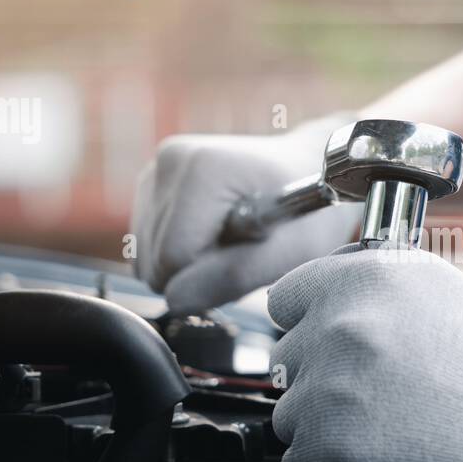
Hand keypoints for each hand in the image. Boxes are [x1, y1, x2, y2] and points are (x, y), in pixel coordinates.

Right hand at [131, 114, 359, 312]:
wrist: (313, 173)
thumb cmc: (310, 212)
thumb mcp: (292, 251)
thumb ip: (234, 276)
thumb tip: (175, 300)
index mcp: (202, 169)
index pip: (174, 258)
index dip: (213, 275)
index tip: (253, 253)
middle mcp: (171, 161)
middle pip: (157, 260)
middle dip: (201, 270)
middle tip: (248, 248)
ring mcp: (157, 170)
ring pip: (149, 258)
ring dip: (192, 263)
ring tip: (236, 240)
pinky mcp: (152, 183)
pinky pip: (149, 247)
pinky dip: (181, 252)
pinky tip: (217, 234)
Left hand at [267, 245, 462, 461]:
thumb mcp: (426, 282)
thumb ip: (362, 280)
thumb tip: (314, 295)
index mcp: (358, 277)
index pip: (284, 301)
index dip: (310, 326)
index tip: (335, 346)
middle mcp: (338, 325)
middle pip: (284, 361)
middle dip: (319, 377)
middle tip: (375, 389)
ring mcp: (330, 387)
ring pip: (289, 414)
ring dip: (325, 425)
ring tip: (383, 421)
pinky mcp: (331, 444)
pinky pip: (298, 461)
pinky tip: (376, 452)